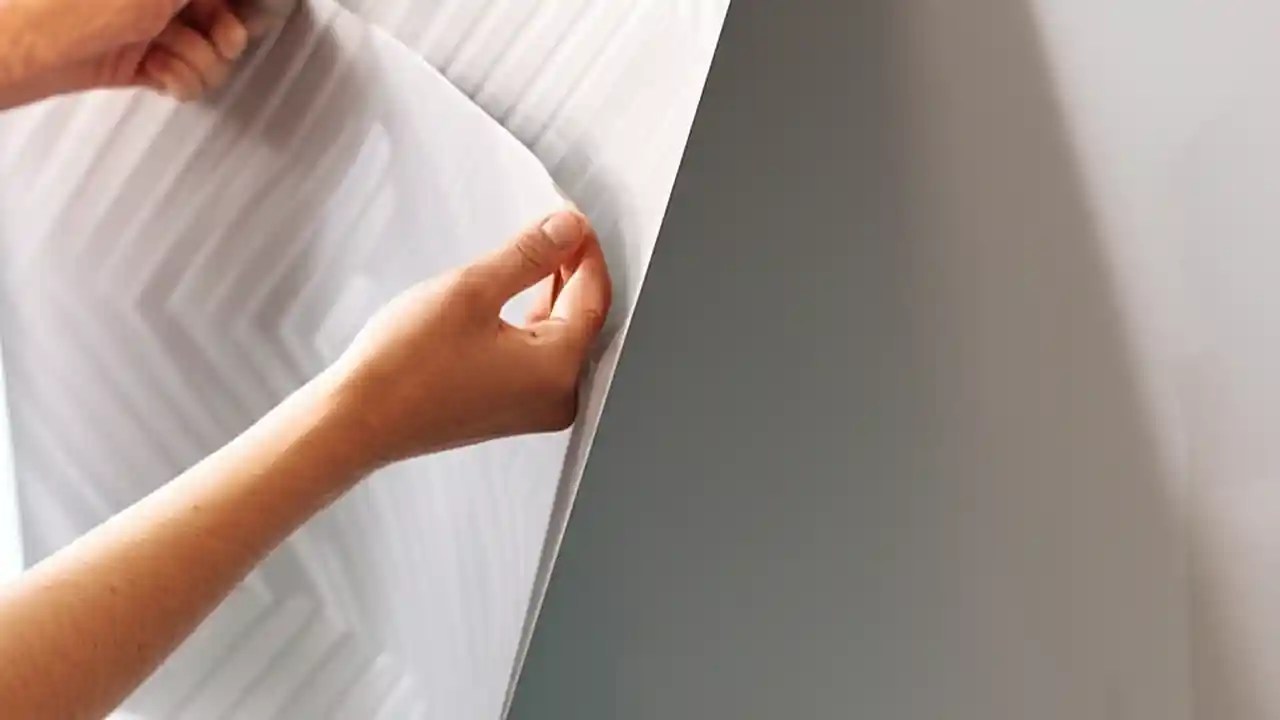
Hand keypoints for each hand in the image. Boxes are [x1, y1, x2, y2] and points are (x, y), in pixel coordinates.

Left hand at [0, 0, 251, 106]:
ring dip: (199, 62)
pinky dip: (180, 80)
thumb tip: (240, 0)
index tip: (243, 14)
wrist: (33, 48)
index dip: (239, 6)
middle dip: (224, 35)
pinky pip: (186, 79)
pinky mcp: (144, 66)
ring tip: (168, 56)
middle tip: (218, 39)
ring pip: (209, 55)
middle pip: (223, 20)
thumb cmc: (86, 3)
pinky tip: (158, 73)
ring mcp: (152, 30)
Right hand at [325, 209, 612, 468]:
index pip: (593, 295)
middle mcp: (557, 397)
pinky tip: (517, 294)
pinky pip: (538, 357)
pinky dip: (533, 322)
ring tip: (535, 252)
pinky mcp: (509, 410)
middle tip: (555, 225)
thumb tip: (568, 228)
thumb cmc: (404, 365)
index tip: (571, 217)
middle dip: (571, 268)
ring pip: (560, 336)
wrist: (357, 420)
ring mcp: (533, 409)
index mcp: (557, 370)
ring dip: (552, 292)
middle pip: (582, 317)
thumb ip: (529, 255)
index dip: (585, 249)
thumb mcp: (471, 290)